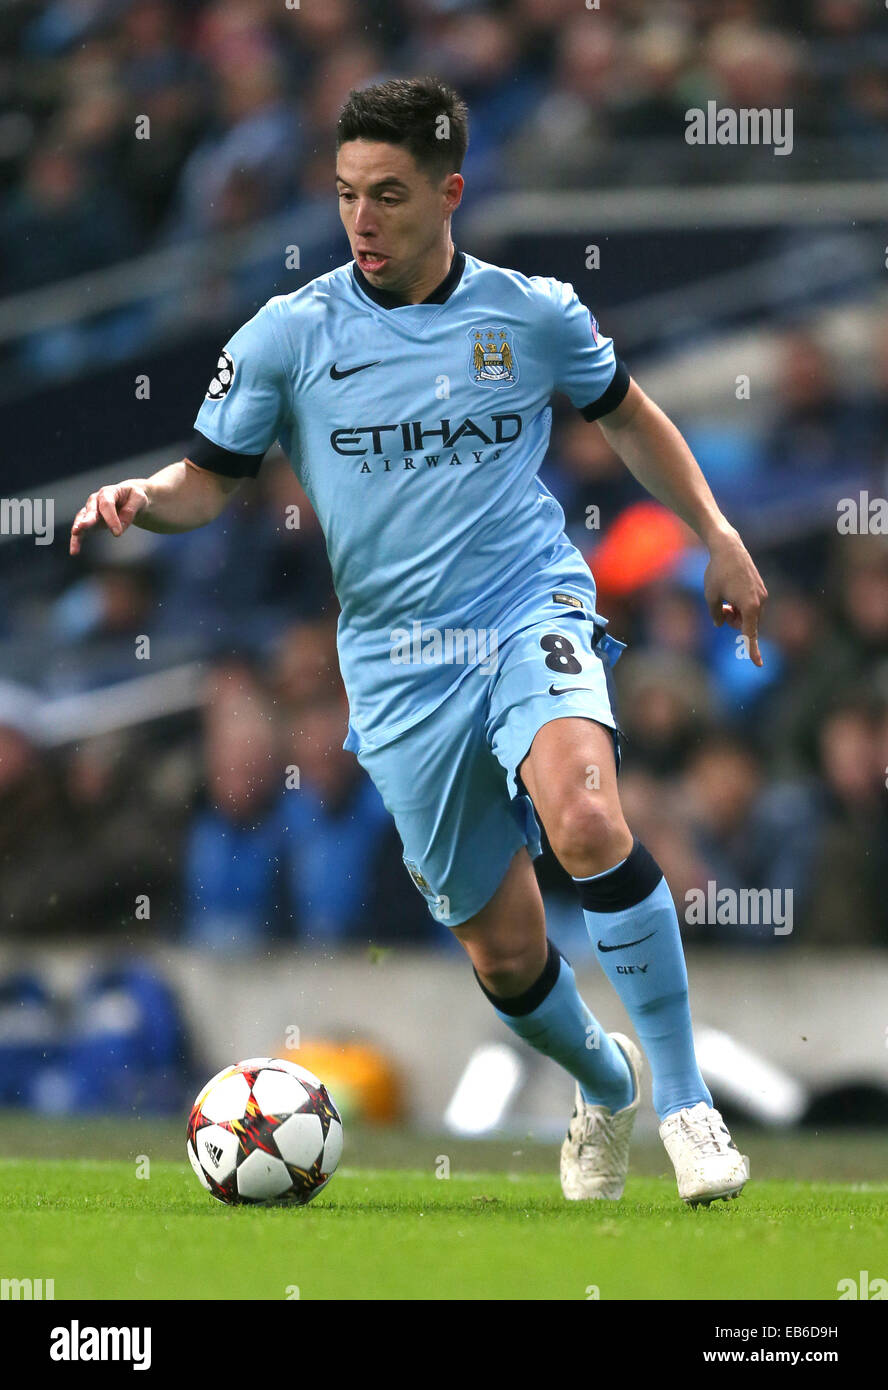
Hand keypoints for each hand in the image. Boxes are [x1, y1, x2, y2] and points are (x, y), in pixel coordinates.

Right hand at [69, 481, 149, 555]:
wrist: (129, 499)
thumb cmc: (134, 497)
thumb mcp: (139, 499)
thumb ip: (131, 510)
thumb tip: (121, 525)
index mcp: (108, 492)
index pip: (107, 504)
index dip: (111, 518)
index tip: (117, 533)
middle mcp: (96, 500)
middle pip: (91, 509)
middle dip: (87, 519)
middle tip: (83, 527)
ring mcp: (91, 511)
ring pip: (82, 519)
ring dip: (78, 528)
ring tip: (75, 534)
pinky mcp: (89, 523)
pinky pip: (81, 531)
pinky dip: (76, 540)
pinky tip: (74, 551)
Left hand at [703, 527, 767, 665]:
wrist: (729, 548)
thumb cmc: (717, 572)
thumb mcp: (710, 596)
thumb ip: (716, 615)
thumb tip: (721, 624)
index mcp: (749, 606)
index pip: (750, 634)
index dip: (752, 650)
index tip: (758, 664)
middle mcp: (760, 602)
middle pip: (746, 625)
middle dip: (733, 622)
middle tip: (722, 608)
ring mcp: (762, 595)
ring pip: (749, 615)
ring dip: (737, 613)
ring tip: (725, 598)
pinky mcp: (761, 589)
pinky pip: (751, 605)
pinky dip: (741, 605)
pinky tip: (731, 591)